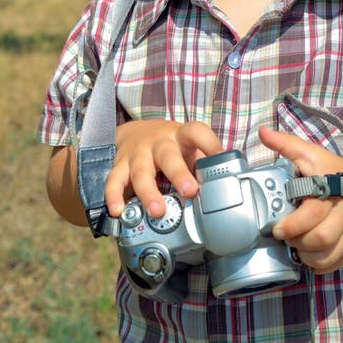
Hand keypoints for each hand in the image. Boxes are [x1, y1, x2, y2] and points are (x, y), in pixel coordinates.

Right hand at [105, 119, 222, 218]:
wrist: (133, 133)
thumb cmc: (170, 146)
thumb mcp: (189, 148)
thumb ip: (205, 164)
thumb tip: (229, 187)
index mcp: (181, 136)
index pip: (196, 131)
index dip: (209, 143)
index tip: (220, 158)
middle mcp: (159, 143)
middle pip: (168, 155)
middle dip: (178, 173)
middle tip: (190, 191)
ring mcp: (137, 154)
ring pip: (140, 171)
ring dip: (148, 191)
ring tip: (157, 210)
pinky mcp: (119, 165)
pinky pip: (114, 180)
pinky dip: (114, 196)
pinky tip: (117, 210)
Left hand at [259, 125, 342, 273]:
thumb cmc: (332, 170)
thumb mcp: (310, 153)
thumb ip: (286, 144)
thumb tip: (262, 133)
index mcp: (331, 190)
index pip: (313, 214)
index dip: (293, 225)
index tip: (277, 229)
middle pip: (322, 238)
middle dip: (297, 242)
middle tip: (285, 237)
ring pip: (328, 255)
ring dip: (306, 255)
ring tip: (295, 246)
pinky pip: (334, 264)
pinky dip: (318, 264)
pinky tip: (308, 254)